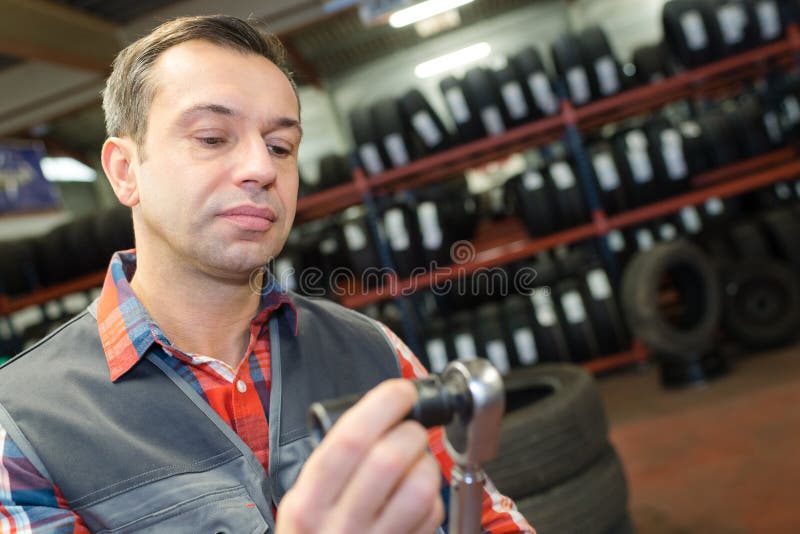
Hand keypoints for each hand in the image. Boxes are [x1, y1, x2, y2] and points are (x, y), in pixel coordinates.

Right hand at [276, 379, 444, 533]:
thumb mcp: (304, 503)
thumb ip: (334, 464)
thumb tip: (380, 414)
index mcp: (308, 504)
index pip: (349, 440)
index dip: (382, 406)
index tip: (400, 391)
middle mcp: (339, 527)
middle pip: (390, 458)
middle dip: (410, 430)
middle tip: (409, 427)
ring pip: (420, 486)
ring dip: (426, 462)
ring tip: (415, 461)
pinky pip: (432, 514)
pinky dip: (432, 495)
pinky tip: (415, 495)